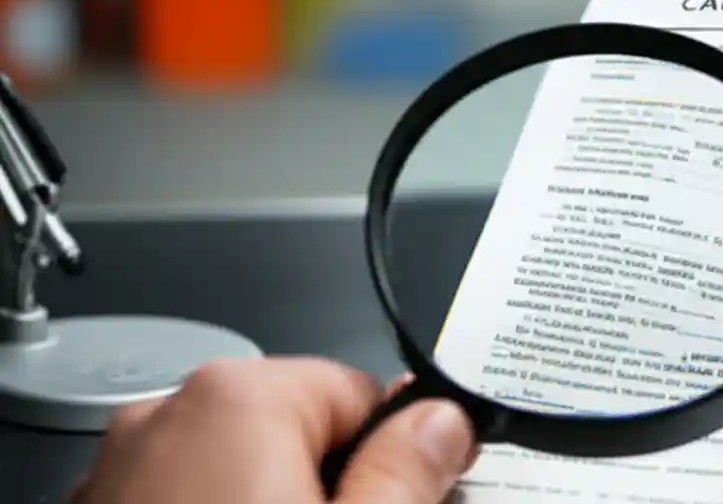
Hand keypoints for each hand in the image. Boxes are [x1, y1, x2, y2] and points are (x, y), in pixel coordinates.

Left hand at [71, 358, 476, 503]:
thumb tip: (439, 426)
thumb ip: (407, 472)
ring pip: (236, 480)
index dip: (394, 455)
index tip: (405, 501)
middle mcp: (163, 424)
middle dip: (331, 491)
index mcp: (235, 401)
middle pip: (296, 434)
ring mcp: (119, 482)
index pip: (358, 392)